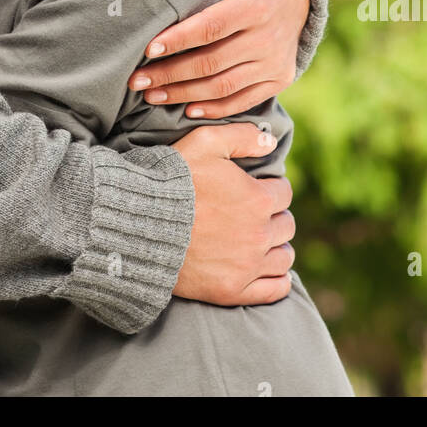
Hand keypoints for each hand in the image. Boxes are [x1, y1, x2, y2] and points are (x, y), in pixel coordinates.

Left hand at [127, 0, 309, 116]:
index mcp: (254, 4)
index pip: (210, 27)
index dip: (178, 40)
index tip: (147, 49)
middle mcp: (267, 37)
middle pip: (211, 62)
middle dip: (170, 74)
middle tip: (136, 81)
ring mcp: (274, 61)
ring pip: (223, 86)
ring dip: (184, 95)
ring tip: (151, 95)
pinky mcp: (279, 78)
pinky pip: (243, 100)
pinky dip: (215, 109)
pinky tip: (187, 109)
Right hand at [172, 122, 294, 303]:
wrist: (139, 223)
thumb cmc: (172, 179)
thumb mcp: (204, 141)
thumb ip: (242, 136)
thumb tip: (271, 142)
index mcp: (257, 199)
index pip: (284, 193)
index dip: (272, 187)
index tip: (258, 188)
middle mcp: (259, 234)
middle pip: (286, 225)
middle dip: (275, 216)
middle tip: (256, 214)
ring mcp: (247, 266)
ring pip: (284, 258)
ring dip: (277, 247)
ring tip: (261, 240)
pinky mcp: (232, 290)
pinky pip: (275, 289)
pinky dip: (278, 280)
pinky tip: (268, 270)